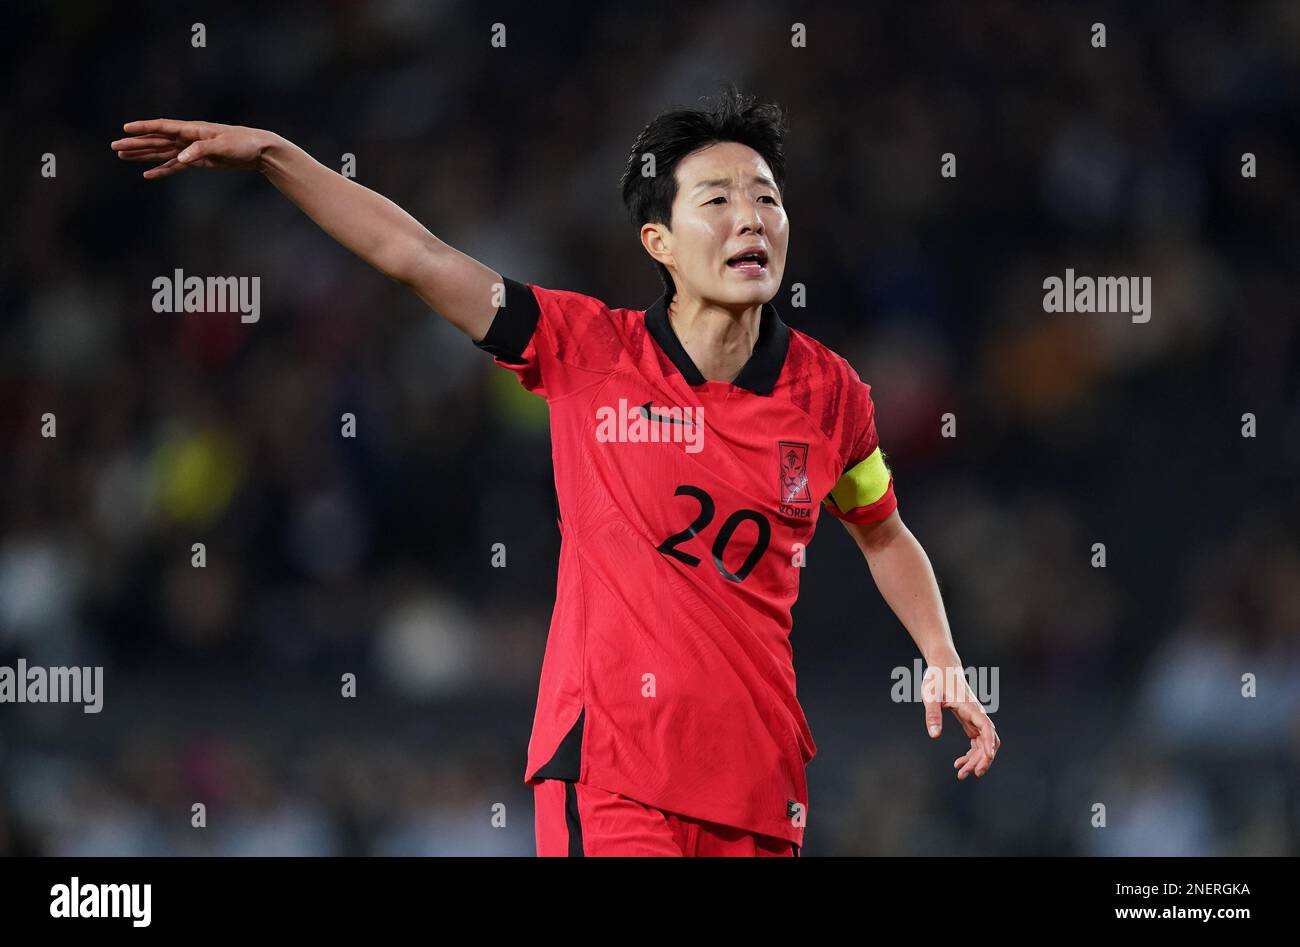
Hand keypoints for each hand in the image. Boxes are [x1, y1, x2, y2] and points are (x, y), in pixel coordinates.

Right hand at [110, 119, 275, 178]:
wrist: (259, 151)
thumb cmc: (243, 143)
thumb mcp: (223, 146)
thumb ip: (201, 150)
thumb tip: (181, 158)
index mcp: (192, 129)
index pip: (162, 127)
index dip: (144, 127)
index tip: (125, 128)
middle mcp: (188, 138)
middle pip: (157, 140)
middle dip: (136, 143)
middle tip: (115, 146)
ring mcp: (192, 150)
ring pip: (162, 153)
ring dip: (143, 155)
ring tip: (123, 155)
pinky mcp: (198, 161)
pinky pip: (175, 166)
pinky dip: (162, 170)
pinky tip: (148, 174)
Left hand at [921, 663, 1000, 779]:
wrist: (943, 668)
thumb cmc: (936, 679)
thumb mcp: (930, 696)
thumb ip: (932, 714)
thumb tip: (934, 735)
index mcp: (970, 706)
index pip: (986, 727)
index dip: (988, 743)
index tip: (986, 758)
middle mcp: (977, 713)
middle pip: (988, 740)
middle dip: (981, 759)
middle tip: (965, 774)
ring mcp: (975, 718)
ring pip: (983, 743)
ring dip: (976, 759)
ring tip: (961, 773)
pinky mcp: (971, 721)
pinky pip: (977, 741)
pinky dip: (972, 754)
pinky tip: (959, 762)